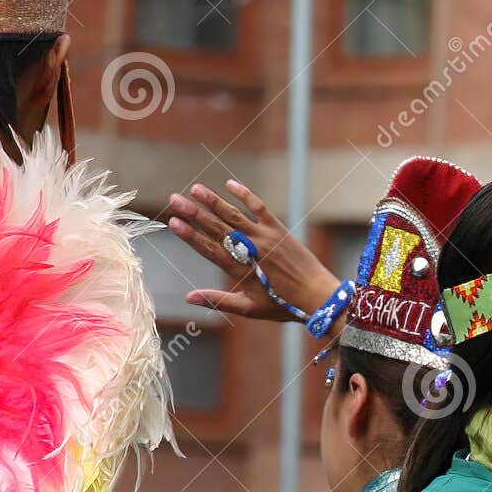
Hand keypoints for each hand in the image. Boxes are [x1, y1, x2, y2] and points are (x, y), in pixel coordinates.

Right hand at [167, 179, 337, 322]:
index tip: (173, 222)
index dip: (191, 235)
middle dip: (195, 213)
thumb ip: (218, 299)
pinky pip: (260, 208)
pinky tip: (230, 184)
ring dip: (214, 201)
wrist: (318, 296)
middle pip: (218, 228)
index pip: (210, 249)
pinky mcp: (279, 229)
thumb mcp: (249, 308)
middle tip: (174, 199)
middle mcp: (252, 249)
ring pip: (235, 215)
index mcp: (242, 269)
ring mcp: (266, 237)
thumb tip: (189, 297)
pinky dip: (245, 195)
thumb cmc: (283, 305)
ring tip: (195, 189)